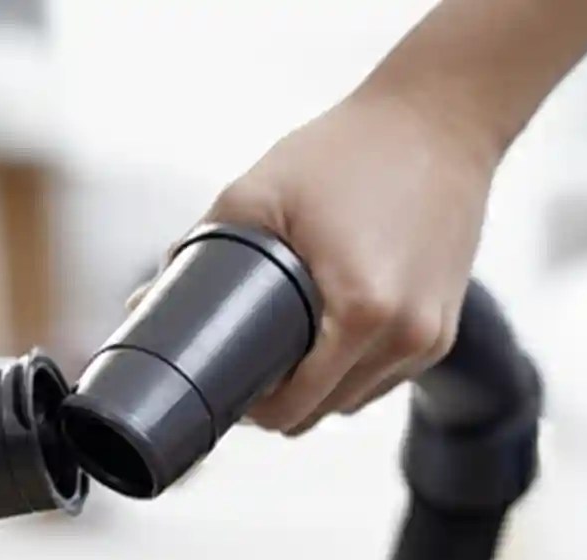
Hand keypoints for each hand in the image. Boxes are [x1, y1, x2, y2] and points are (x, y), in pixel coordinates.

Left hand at [140, 90, 500, 434]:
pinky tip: (328, 335)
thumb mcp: (258, 192)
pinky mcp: (445, 329)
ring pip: (354, 401)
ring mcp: (431, 337)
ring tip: (286, 346)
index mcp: (361, 311)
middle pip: (321, 414)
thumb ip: (196, 249)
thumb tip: (141, 302)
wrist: (441, 119)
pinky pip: (385, 376)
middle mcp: (405, 336)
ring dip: (317, 389)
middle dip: (279, 400)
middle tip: (246, 363)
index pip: (292, 409)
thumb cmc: (348, 150)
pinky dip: (353, 369)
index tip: (228, 385)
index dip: (251, 409)